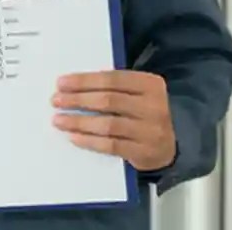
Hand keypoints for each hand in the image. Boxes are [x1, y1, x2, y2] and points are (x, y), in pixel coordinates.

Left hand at [51, 70, 175, 171]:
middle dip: (77, 100)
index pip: (112, 79)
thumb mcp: (138, 92)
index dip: (84, 81)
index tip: (61, 83)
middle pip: (108, 101)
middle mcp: (153, 106)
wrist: (176, 141)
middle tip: (56, 101)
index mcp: (150, 84)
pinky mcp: (144, 152)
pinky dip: (90, 141)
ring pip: (108, 124)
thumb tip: (74, 86)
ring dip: (79, 122)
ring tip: (59, 120)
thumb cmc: (146, 111)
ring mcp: (150, 131)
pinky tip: (74, 137)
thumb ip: (114, 87)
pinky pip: (112, 146)